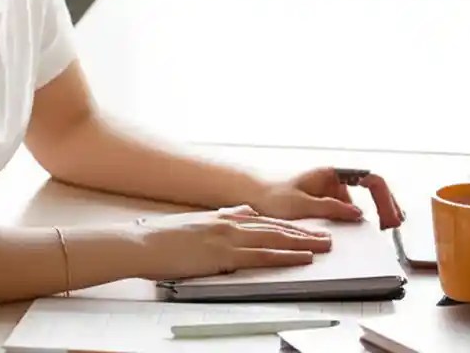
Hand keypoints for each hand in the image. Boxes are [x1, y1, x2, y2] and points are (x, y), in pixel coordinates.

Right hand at [131, 205, 332, 281]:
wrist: (142, 243)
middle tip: (327, 235)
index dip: (287, 225)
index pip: (263, 220)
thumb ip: (219, 219)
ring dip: (303, 242)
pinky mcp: (225, 255)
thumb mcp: (193, 224)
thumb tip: (239, 213)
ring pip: (275, 239)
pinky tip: (303, 257)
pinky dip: (286, 256)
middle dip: (304, 231)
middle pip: (275, 227)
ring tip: (324, 245)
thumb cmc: (161, 239)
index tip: (306, 228)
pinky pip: (263, 256)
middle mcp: (230, 223)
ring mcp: (229, 238)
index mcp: (222, 217)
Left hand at [249, 167, 405, 229]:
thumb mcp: (300, 205)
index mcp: (331, 173)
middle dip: (388, 205)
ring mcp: (333, 191)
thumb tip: (358, 213)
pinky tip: (372, 228)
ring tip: (388, 227)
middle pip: (374, 188)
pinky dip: (365, 218)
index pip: (370, 179)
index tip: (390, 217)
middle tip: (395, 225)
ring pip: (365, 199)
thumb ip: (329, 208)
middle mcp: (335, 179)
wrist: (252, 195)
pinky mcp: (328, 202)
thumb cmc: (271, 195)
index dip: (385, 198)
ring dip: (379, 211)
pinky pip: (353, 208)